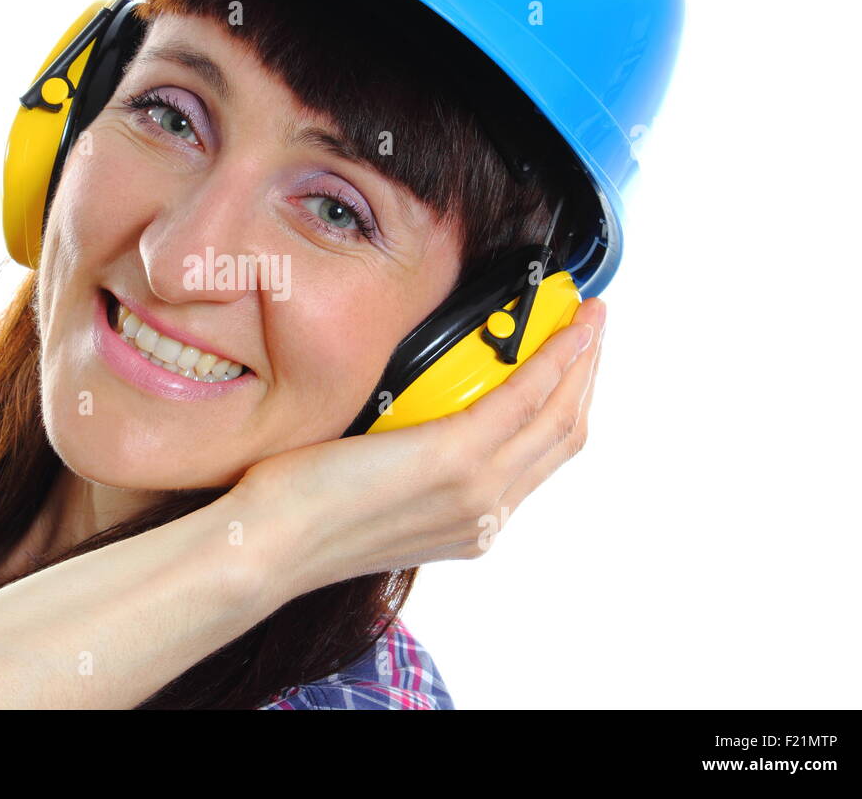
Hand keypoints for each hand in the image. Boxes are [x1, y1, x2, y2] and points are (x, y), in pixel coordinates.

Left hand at [233, 297, 606, 595]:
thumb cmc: (299, 512)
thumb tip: (402, 416)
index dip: (563, 407)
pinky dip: (551, 361)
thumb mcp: (370, 489)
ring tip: (590, 318)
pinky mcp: (453, 461)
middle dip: (586, 377)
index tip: (570, 364)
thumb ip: (405, 462)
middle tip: (592, 328)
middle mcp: (484, 515)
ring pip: (556, 417)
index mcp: (468, 524)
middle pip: (561, 438)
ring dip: (581, 360)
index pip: (537, 461)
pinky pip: (522, 398)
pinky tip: (563, 333)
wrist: (269, 544)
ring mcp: (474, 491)